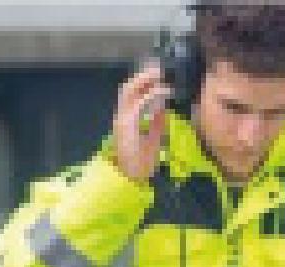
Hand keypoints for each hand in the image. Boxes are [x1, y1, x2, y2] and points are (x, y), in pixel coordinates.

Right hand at [112, 64, 170, 184]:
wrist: (132, 179)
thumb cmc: (141, 163)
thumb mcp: (153, 138)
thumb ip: (157, 123)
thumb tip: (163, 107)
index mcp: (125, 119)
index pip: (131, 93)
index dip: (142, 81)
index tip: (157, 74)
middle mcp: (121, 116)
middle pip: (128, 87)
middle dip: (143, 76)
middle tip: (160, 69)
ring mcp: (122, 120)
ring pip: (130, 92)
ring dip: (146, 82)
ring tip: (161, 78)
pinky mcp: (126, 126)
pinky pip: (138, 106)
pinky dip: (150, 97)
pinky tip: (162, 95)